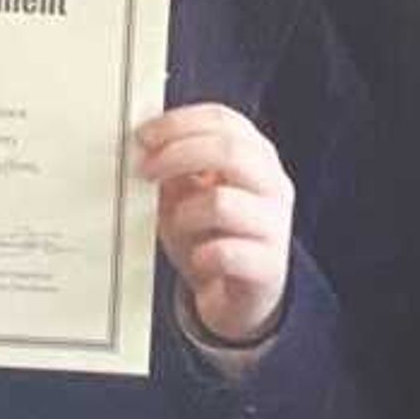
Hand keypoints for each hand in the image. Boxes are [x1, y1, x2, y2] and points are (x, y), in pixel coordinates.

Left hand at [139, 103, 293, 345]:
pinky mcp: (269, 266)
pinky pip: (226, 253)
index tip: (144, 136)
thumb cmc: (213, 238)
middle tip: (145, 170)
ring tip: (177, 226)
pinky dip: (201, 255)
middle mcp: (272, 185)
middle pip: (230, 151)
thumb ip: (174, 169)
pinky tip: (198, 259)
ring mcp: (275, 225)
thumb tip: (146, 145)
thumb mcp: (187, 196)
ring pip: (222, 202)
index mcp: (256, 157)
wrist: (241, 298)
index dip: (180, 123)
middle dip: (178, 155)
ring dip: (185, 213)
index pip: (223, 121)